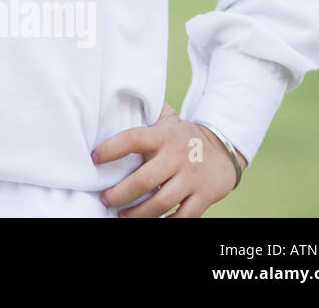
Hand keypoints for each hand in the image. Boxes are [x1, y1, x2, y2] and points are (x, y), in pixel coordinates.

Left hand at [93, 102, 247, 217]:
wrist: (224, 150)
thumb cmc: (183, 136)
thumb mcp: (168, 119)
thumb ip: (147, 112)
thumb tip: (117, 96)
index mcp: (163, 136)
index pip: (133, 139)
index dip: (111, 148)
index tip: (94, 158)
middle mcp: (176, 157)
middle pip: (143, 180)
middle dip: (119, 194)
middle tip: (105, 199)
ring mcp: (192, 178)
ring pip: (161, 202)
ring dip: (138, 213)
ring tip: (122, 215)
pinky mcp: (205, 196)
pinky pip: (184, 216)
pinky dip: (166, 222)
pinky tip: (150, 222)